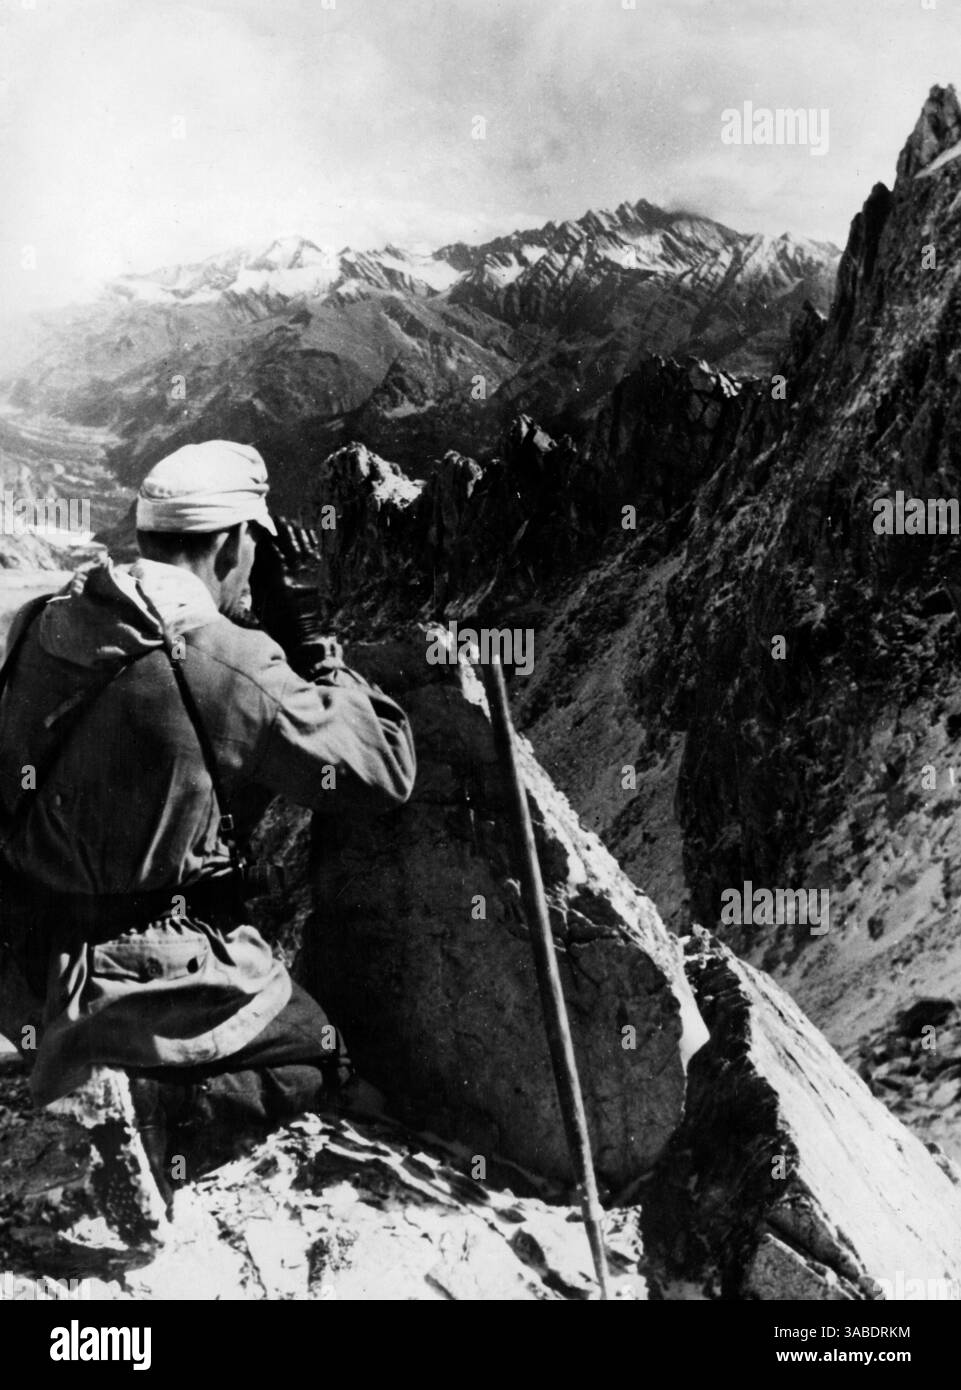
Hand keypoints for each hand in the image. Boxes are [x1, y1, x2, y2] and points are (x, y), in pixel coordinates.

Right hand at [248, 517, 340, 677]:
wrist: (306, 637)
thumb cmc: (279, 625)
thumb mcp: (262, 604)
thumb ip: (259, 580)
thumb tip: (256, 559)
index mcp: (280, 580)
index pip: (271, 551)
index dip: (265, 537)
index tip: (258, 527)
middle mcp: (296, 573)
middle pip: (288, 543)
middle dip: (281, 528)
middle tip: (274, 518)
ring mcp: (310, 573)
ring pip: (303, 544)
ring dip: (295, 532)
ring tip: (287, 522)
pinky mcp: (319, 576)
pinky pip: (315, 552)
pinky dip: (310, 540)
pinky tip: (305, 532)